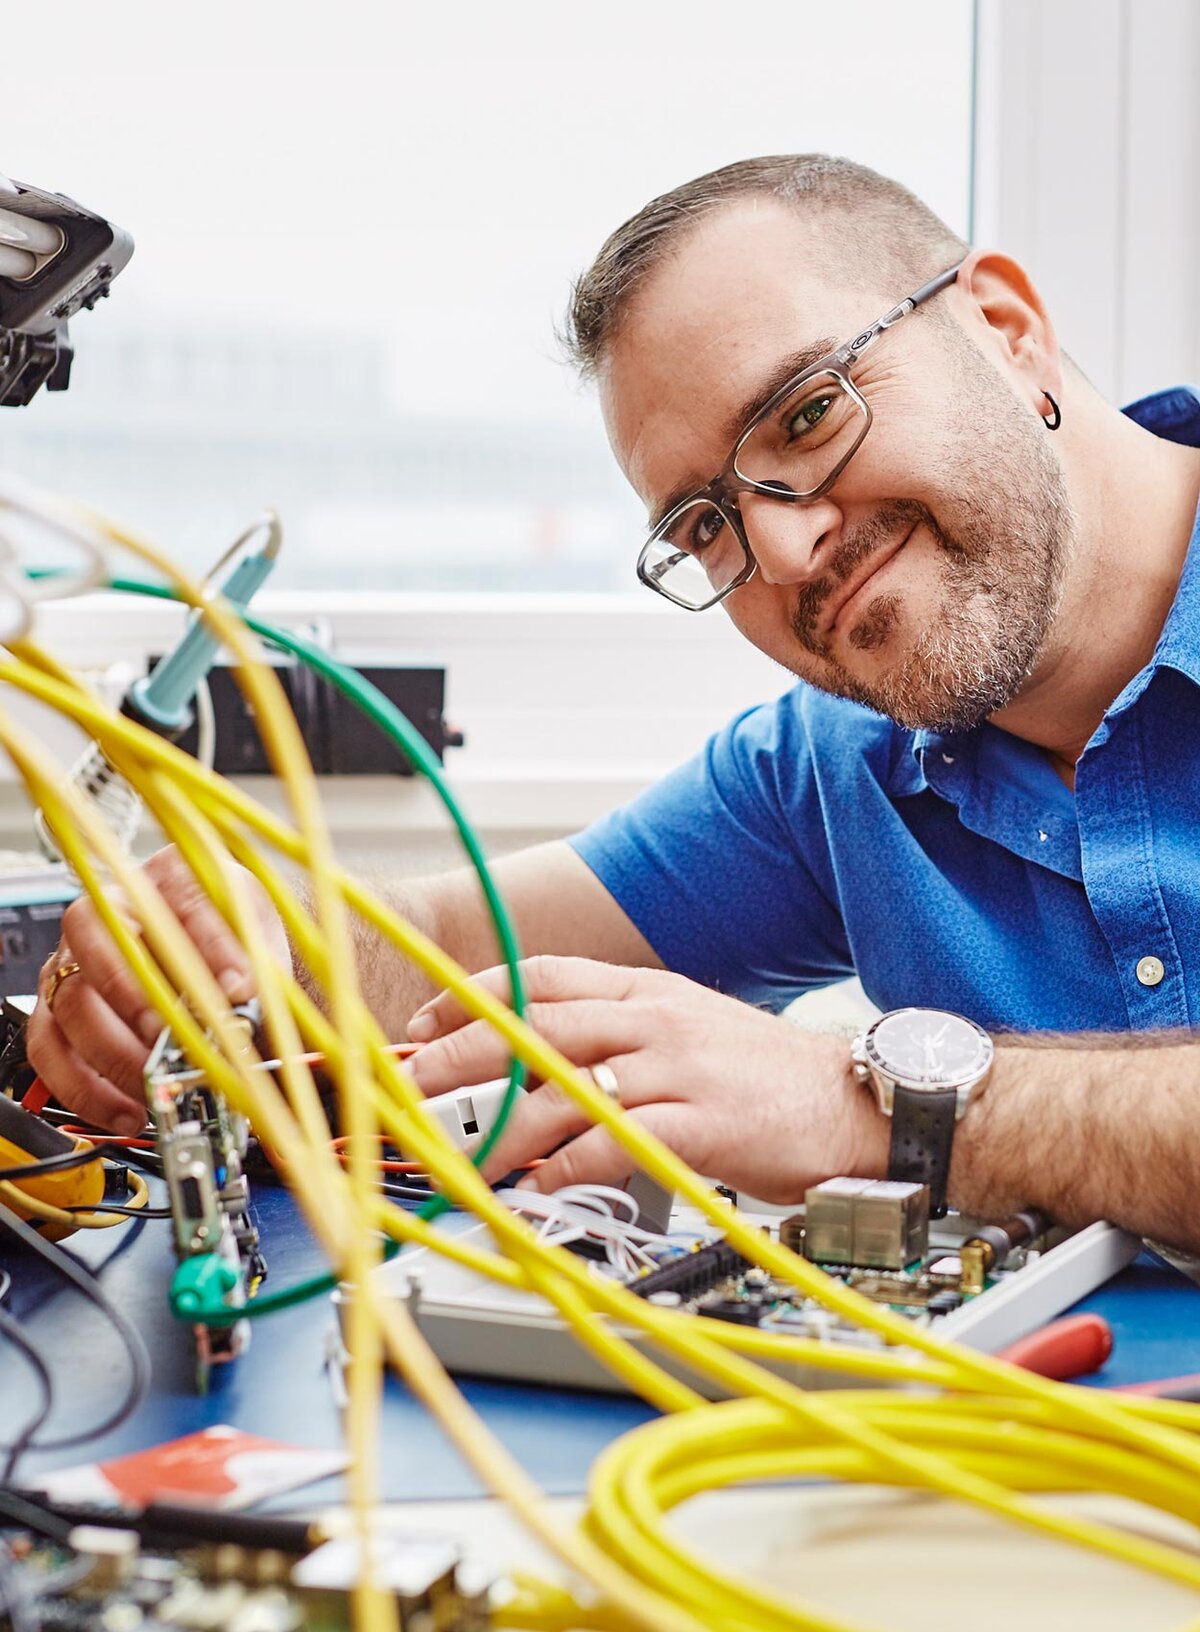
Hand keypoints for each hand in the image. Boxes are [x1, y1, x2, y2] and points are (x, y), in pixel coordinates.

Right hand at [26, 846, 289, 1133]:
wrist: (220, 954)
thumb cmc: (233, 936)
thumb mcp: (258, 931)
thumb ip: (258, 960)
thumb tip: (249, 997)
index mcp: (164, 876)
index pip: (182, 900)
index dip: (212, 948)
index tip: (242, 989)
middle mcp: (109, 912)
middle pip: (101, 949)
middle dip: (141, 1003)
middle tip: (177, 1042)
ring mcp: (76, 960)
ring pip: (70, 1005)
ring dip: (114, 1055)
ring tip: (156, 1086)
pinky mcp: (59, 1008)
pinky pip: (51, 1049)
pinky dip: (87, 1087)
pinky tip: (128, 1108)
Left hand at [407, 956, 888, 1201]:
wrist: (856, 1101)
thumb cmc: (763, 1078)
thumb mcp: (685, 1031)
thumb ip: (616, 1039)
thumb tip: (534, 1069)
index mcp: (646, 992)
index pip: (544, 977)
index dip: (476, 996)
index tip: (426, 1022)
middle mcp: (655, 1019)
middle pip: (539, 1024)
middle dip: (464, 1051)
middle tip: (414, 1081)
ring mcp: (680, 1068)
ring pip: (568, 1085)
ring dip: (503, 1122)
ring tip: (460, 1153)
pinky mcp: (705, 1122)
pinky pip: (621, 1140)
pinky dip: (571, 1166)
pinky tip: (541, 1187)